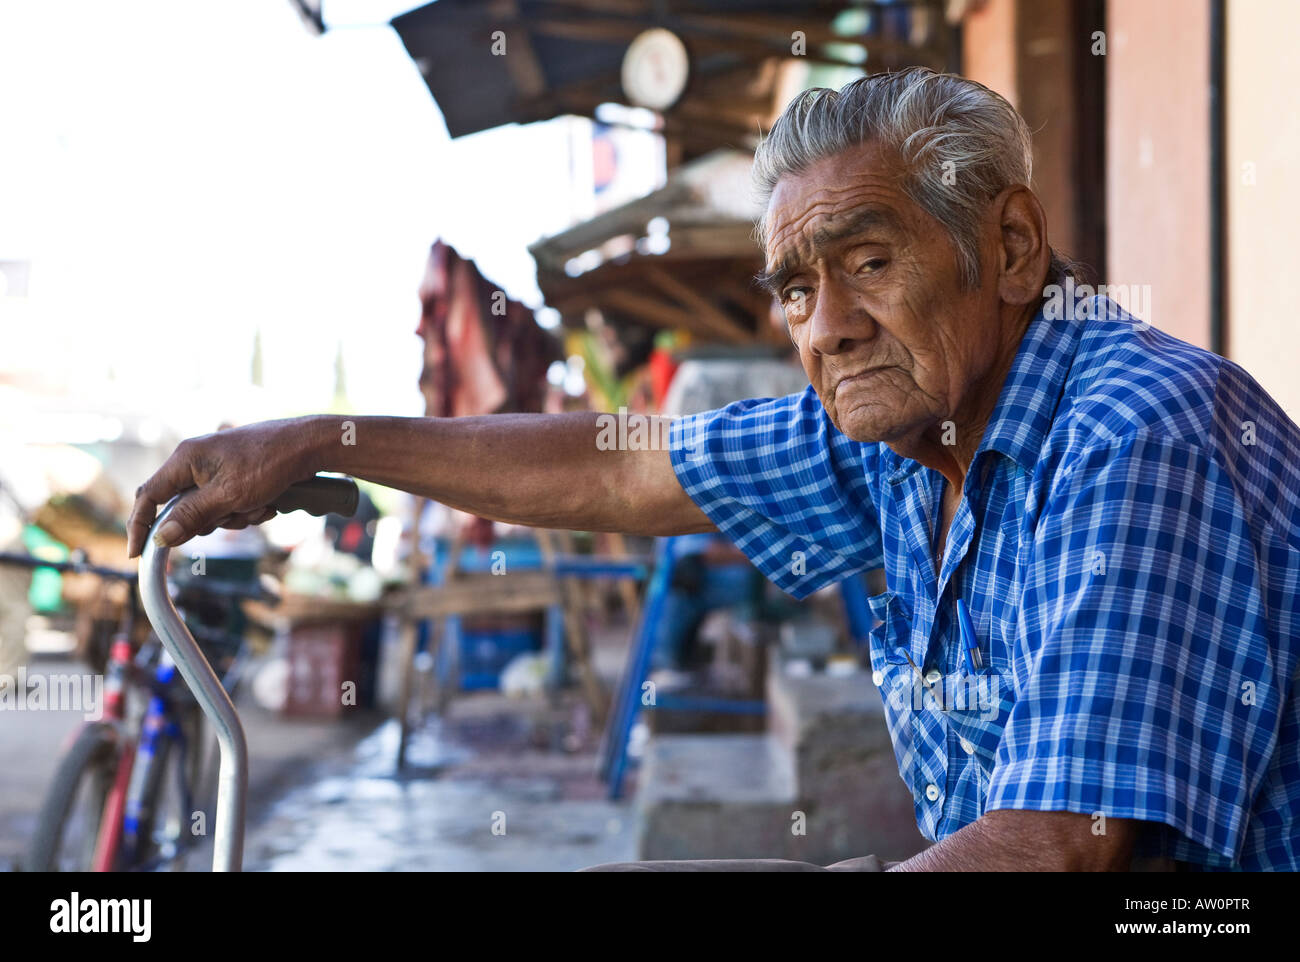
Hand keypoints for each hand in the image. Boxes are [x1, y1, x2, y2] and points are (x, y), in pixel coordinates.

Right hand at [126, 417, 319, 557]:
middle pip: (184, 508)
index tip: (138, 552)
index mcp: (186, 460)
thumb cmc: (269, 462)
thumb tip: (161, 536)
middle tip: (235, 513)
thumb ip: (192, 516)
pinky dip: (250, 510)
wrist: (310, 447)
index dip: (140, 524)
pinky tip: (270, 503)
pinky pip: (233, 504)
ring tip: (260, 505)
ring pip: (212, 511)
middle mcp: (198, 462)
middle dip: (211, 521)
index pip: (149, 496)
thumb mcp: (227, 495)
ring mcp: (219, 468)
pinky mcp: (239, 476)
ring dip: (237, 516)